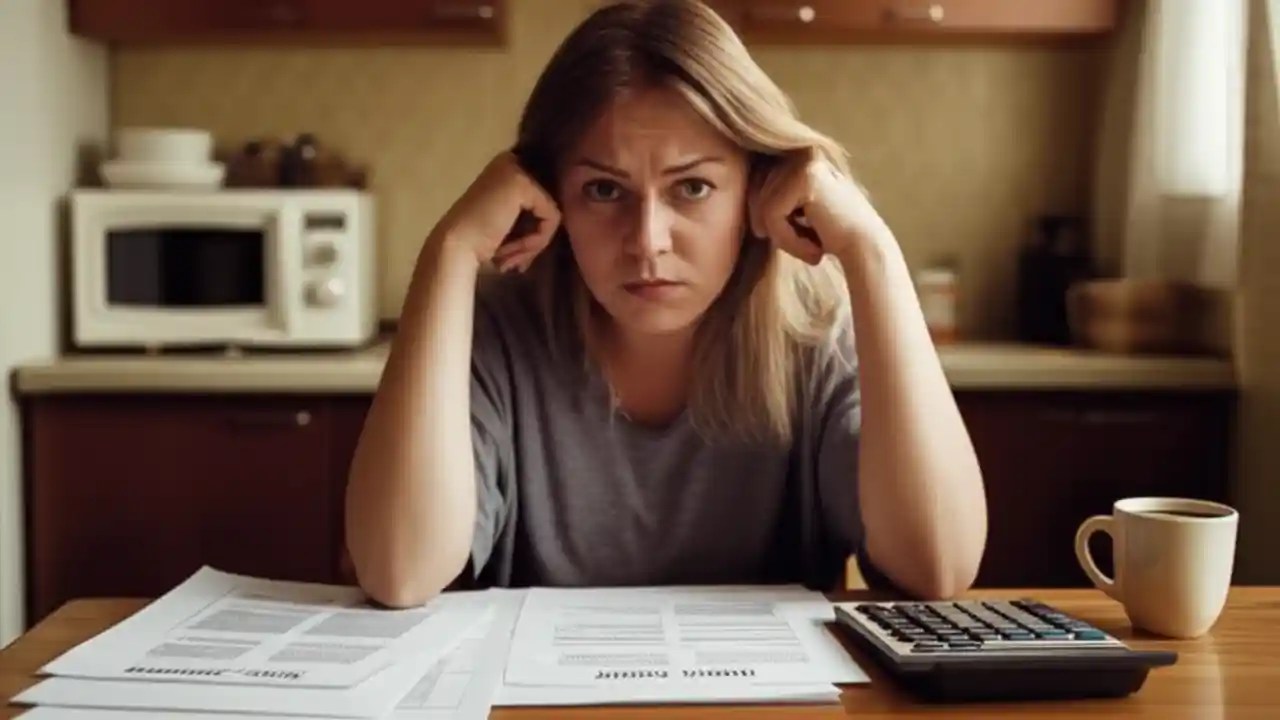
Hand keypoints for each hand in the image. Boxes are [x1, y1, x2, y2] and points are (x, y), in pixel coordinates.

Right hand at [433, 151, 560, 272]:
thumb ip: (533, 212)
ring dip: (534, 244)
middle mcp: (512, 161)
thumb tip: (563, 218)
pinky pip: (552, 217)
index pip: (544, 198)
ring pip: (553, 213)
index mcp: (508, 167)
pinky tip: (513, 250)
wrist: (457, 246)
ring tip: (512, 258)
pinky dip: (537, 240)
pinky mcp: (523, 184)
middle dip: (536, 239)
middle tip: (515, 261)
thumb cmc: (480, 240)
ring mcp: (517, 170)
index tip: (518, 255)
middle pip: (549, 205)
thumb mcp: (510, 218)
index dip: (537, 229)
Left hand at [748, 150, 891, 264]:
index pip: (753, 183)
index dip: (763, 217)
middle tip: (805, 246)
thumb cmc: (825, 235)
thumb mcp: (788, 210)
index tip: (796, 236)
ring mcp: (803, 159)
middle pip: (753, 192)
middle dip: (772, 228)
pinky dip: (788, 240)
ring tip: (811, 247)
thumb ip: (765, 195)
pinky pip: (772, 215)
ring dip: (783, 238)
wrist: (865, 250)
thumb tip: (722, 188)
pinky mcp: (806, 177)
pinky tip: (815, 248)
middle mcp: (798, 149)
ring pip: (761, 207)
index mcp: (794, 151)